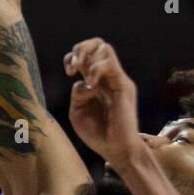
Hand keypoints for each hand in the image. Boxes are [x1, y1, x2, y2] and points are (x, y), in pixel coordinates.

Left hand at [64, 38, 139, 164]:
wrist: (116, 150)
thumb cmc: (98, 134)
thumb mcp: (78, 112)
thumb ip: (77, 94)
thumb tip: (83, 81)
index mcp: (95, 82)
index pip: (86, 55)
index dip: (73, 56)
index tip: (68, 71)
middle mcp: (107, 77)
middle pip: (98, 44)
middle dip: (81, 48)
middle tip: (73, 66)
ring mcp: (117, 80)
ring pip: (105, 48)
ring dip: (87, 56)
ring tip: (79, 72)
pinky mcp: (124, 86)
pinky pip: (110, 65)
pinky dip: (96, 70)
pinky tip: (91, 86)